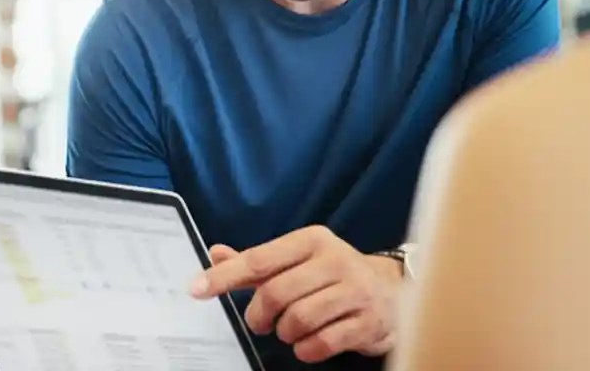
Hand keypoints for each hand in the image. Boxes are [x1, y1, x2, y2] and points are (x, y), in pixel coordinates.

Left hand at [192, 226, 402, 363]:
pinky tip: (308, 344)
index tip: (196, 289)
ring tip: (290, 330)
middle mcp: (335, 260)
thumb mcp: (298, 260)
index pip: (259, 259)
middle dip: (259, 315)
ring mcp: (355, 291)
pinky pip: (321, 344)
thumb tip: (215, 254)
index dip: (225, 277)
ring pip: (298, 320)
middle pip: (276, 293)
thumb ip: (257, 261)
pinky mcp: (368, 322)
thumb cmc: (334, 275)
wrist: (393, 290)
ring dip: (285, 333)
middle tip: (261, 322)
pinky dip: (306, 350)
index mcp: (312, 240)